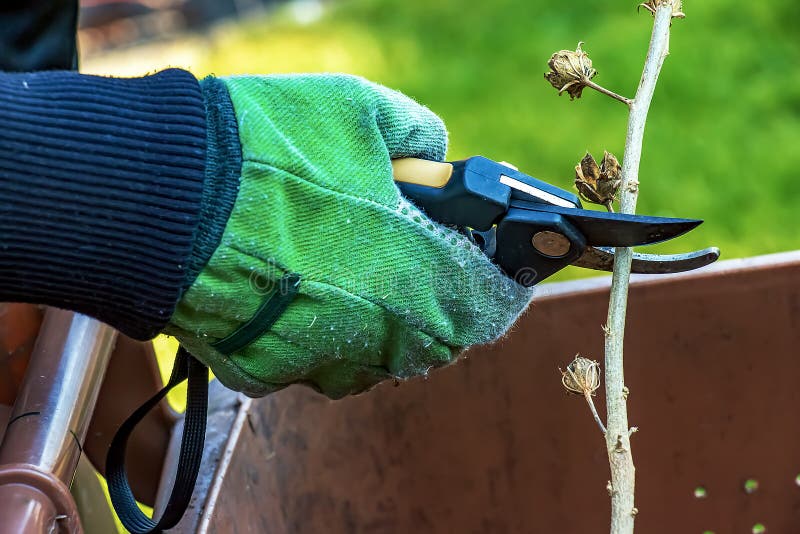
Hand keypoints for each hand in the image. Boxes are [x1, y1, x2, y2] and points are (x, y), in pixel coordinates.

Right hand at [167, 74, 532, 397]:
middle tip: (417, 251)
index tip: (494, 264)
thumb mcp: (361, 111)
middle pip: (441, 338)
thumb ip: (420, 136)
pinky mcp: (268, 374)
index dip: (502, 282)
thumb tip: (436, 152)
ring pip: (379, 355)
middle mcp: (377, 337)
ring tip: (353, 262)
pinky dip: (324, 328)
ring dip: (385, 316)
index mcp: (418, 279)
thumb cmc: (264, 151)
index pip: (494, 306)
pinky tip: (300, 285)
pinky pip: (318, 359)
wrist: (156, 196)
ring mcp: (320, 362)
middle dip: (441, 296)